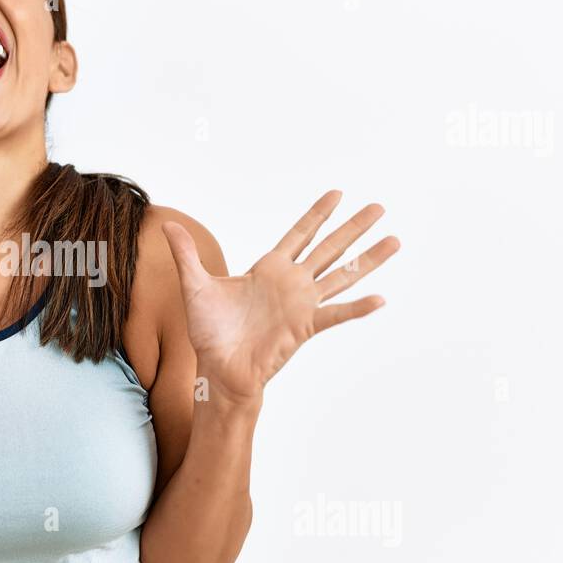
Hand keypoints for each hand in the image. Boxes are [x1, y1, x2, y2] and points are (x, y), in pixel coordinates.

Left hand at [162, 190, 398, 402]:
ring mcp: (301, 304)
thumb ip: (187, 255)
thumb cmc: (209, 332)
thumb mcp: (195, 286)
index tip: (337, 193)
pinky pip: (336, 315)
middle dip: (353, 227)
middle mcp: (291, 283)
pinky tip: (380, 298)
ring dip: (369, 259)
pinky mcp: (304, 327)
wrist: (218, 369)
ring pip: (342, 275)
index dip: (317, 214)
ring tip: (395, 241)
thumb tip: (167, 225)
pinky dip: (357, 308)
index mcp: (268, 269)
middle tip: (379, 206)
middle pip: (329, 248)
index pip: (299, 234)